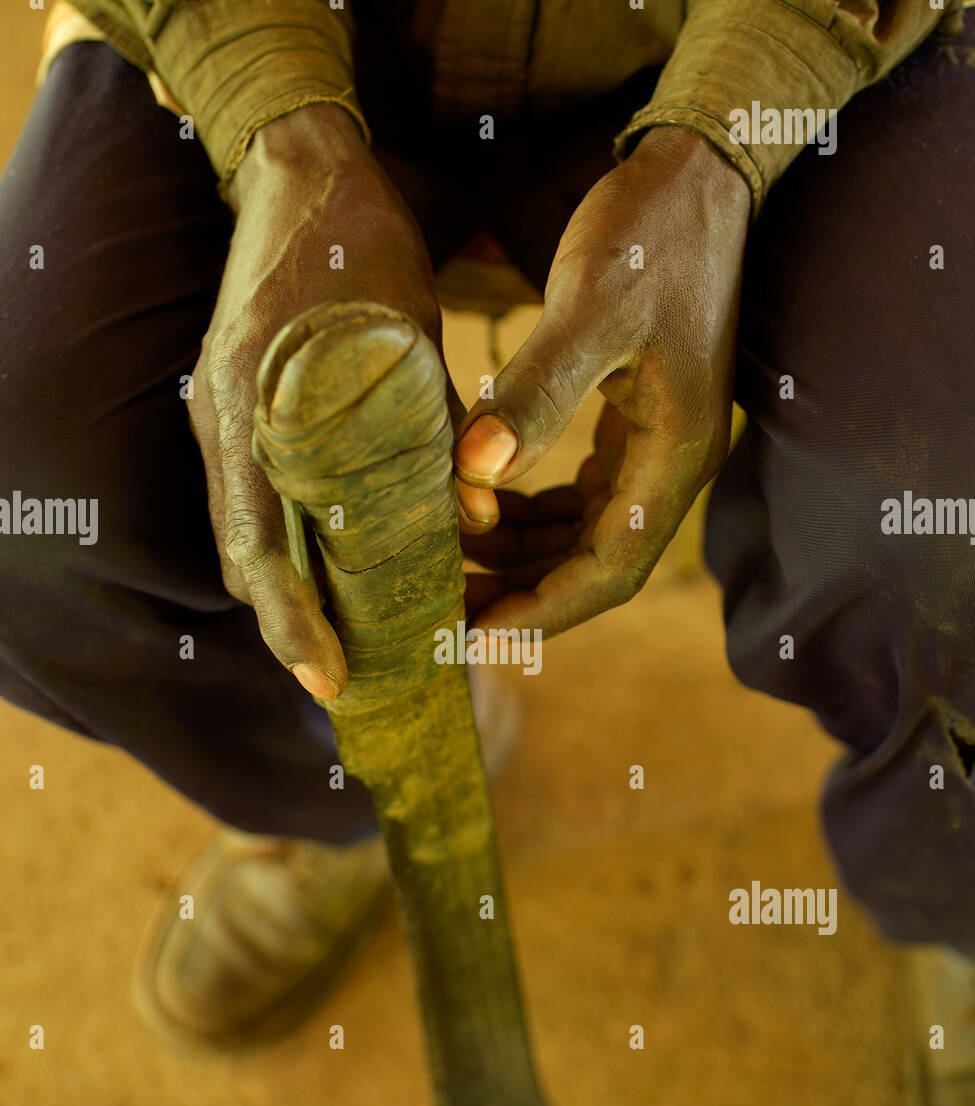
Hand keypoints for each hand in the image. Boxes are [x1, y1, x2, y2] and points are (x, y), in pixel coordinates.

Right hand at [189, 103, 493, 699]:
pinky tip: (332, 570)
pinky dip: (285, 549)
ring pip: (243, 537)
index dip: (295, 623)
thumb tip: (476, 527)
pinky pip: (249, 501)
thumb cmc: (364, 248)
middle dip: (289, 628)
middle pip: (242, 560)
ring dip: (287, 596)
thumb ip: (437, 435)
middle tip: (343, 682)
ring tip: (343, 645)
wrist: (301, 168)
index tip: (331, 679)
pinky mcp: (233, 411)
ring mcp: (220, 417)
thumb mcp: (412, 339)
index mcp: (256, 408)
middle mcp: (223, 423)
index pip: (261, 546)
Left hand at [453, 126, 749, 636]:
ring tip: (451, 566)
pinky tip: (480, 506)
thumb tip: (473, 472)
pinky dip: (530, 511)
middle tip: (445, 613)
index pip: (611, 570)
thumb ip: (536, 392)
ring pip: (584, 534)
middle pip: (595, 566)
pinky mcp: (634, 420)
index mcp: (675, 457)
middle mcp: (671, 466)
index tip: (477, 636)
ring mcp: (654, 445)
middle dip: (522, 595)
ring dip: (522, 557)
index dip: (543, 611)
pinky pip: (580, 494)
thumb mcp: (591, 308)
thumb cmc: (653, 232)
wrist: (699, 171)